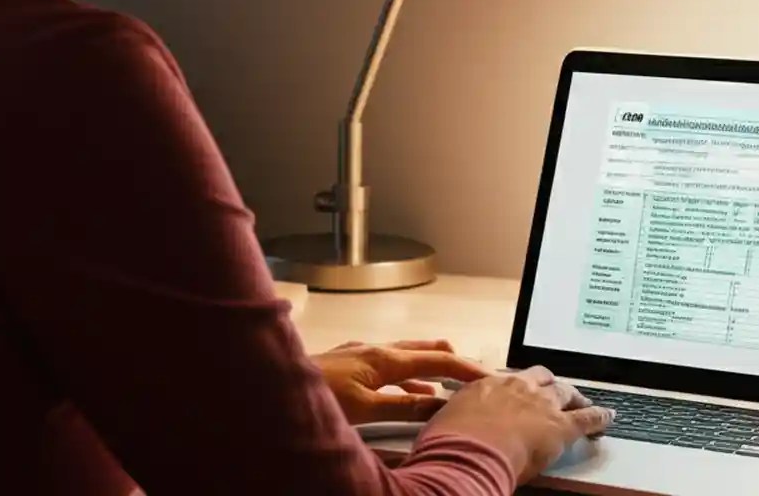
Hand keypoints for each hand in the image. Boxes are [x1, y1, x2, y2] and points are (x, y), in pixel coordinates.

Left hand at [312, 339, 489, 423]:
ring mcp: (360, 355)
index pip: (435, 360)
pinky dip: (408, 378)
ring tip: (449, 382)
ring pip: (406, 358)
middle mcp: (374, 350)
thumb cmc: (317, 396)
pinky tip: (411, 391)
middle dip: (451, 360)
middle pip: (423, 351)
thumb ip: (402, 406)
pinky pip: (389, 368)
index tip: (487, 377)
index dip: (464, 368)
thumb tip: (438, 403)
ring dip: (429, 369)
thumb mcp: (364, 408)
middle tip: (475, 372)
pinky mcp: (349, 365)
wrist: (271, 388)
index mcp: (383, 357)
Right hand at [421, 366, 614, 483]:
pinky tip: (609, 418)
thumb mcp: (447, 422)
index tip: (523, 392)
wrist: (467, 454)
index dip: (521, 387)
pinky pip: (587, 418)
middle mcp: (517, 387)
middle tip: (557, 393)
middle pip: (543, 378)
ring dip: (575, 397)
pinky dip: (600, 417)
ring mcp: (541, 404)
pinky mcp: (559, 426)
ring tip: (583, 403)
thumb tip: (454, 427)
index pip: (511, 380)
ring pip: (566, 392)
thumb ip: (459, 418)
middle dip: (551, 386)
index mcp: (488, 384)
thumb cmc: (450, 444)